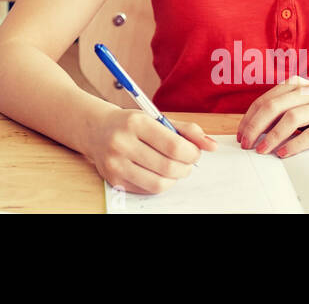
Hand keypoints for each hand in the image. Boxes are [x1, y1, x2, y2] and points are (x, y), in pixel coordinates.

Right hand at [83, 108, 217, 194]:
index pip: (174, 146)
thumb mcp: (157, 119)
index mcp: (135, 122)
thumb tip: (212, 146)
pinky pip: (147, 190)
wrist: (96, 130)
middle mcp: (122, 143)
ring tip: (174, 168)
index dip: (192, 153)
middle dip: (186, 167)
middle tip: (186, 162)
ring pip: (159, 183)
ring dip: (174, 179)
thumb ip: (187, 130)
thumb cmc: (132, 124)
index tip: (194, 152)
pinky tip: (157, 172)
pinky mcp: (113, 180)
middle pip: (168, 167)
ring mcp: (115, 163)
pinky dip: (159, 184)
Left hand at [236, 76, 308, 157]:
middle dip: (254, 127)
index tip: (240, 134)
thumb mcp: (306, 99)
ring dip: (272, 137)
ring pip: (290, 119)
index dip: (249, 118)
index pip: (265, 100)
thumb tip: (255, 127)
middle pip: (273, 107)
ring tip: (261, 150)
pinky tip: (283, 153)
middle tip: (245, 143)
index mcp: (296, 85)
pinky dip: (294, 144)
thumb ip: (284, 107)